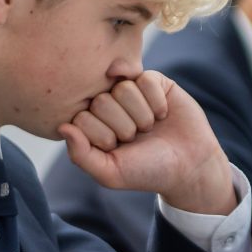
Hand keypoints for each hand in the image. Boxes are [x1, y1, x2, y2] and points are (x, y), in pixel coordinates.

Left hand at [58, 72, 236, 214]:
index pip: (82, 117)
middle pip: (102, 101)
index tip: (118, 148)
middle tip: (137, 138)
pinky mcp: (154, 82)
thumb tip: (62, 127)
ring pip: (124, 88)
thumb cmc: (147, 171)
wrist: (189, 167)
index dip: (103, 136)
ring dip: (142, 115)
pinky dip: (156, 102)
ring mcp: (131, 91)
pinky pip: (146, 79)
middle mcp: (109, 105)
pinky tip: (163, 114)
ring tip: (150, 127)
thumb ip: (81, 154)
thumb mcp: (110, 173)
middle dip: (124, 126)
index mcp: (93, 125)